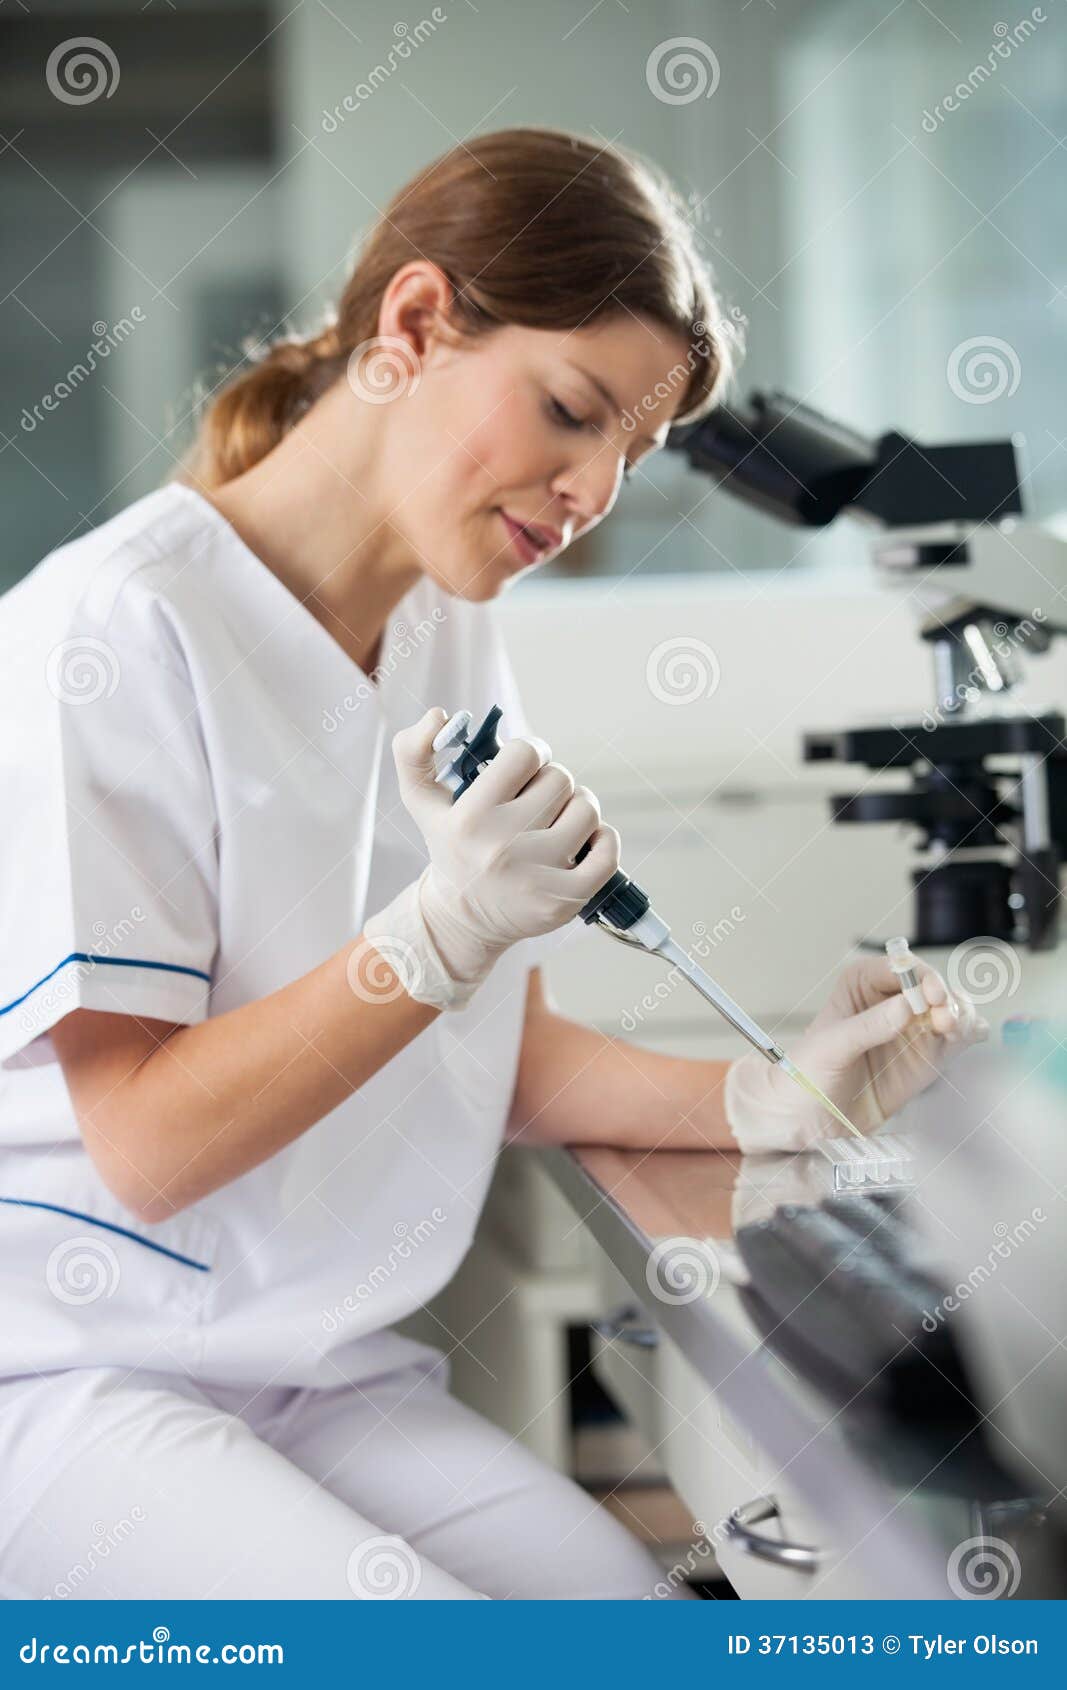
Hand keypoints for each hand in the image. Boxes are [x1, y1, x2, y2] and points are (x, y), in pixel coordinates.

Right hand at [363, 707, 619, 1009]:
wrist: (462, 919)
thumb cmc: (451, 848)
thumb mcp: (422, 803)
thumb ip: (413, 752)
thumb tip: (436, 715)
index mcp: (469, 818)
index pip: (525, 753)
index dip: (531, 753)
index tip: (525, 767)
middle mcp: (502, 847)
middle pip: (560, 778)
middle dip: (552, 782)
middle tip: (537, 799)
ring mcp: (537, 875)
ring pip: (587, 809)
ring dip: (578, 807)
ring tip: (557, 821)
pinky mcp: (565, 900)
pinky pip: (607, 853)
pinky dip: (604, 839)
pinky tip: (587, 841)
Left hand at [724, 953, 988, 1153]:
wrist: (806, 1117)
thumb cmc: (806, 1073)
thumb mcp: (831, 1047)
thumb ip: (868, 1026)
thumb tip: (906, 1006)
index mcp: (862, 983)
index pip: (901, 966)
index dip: (921, 976)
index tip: (931, 995)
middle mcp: (892, 1000)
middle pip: (933, 986)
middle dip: (946, 999)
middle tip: (945, 1021)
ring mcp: (912, 1029)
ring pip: (951, 1009)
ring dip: (961, 1016)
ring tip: (953, 1033)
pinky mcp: (926, 1057)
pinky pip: (957, 1038)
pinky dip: (968, 1036)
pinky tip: (964, 1041)